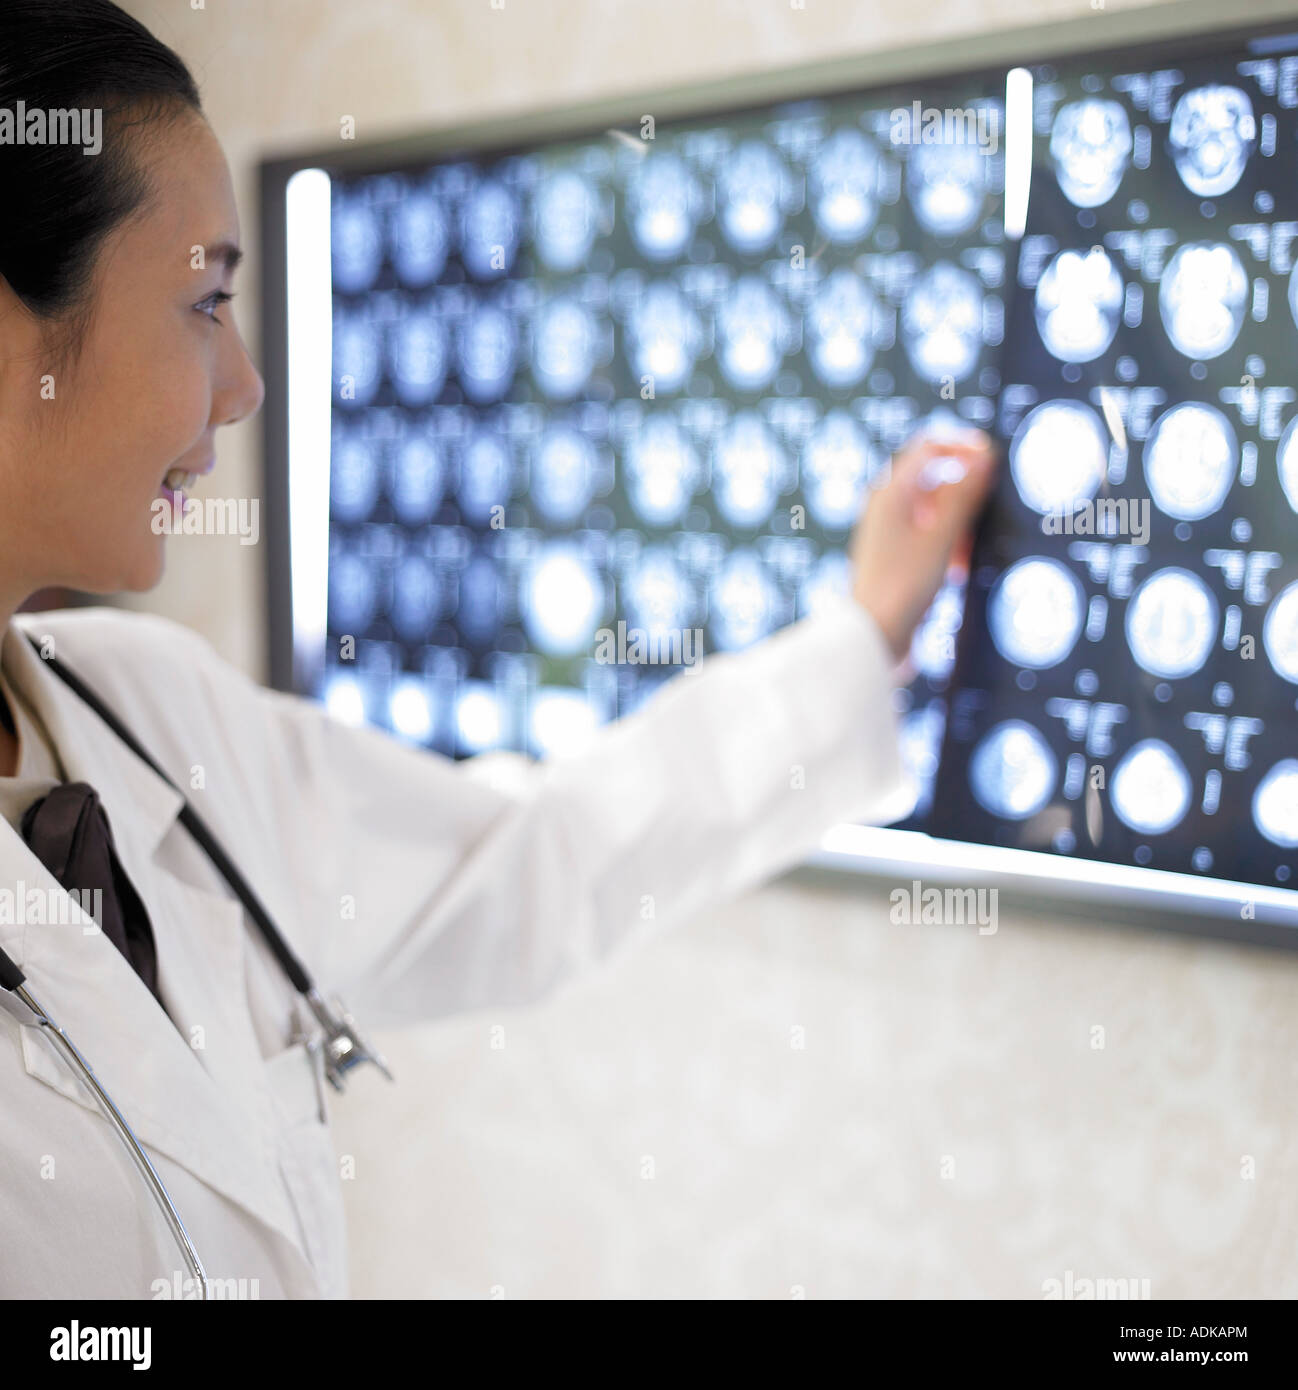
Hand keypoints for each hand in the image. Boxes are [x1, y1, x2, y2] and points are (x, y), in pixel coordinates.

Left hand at [850, 430, 999, 662]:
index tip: (992, 459)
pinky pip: (933, 539)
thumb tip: (983, 457)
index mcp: (891, 493)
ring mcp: (892, 532)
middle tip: (985, 517)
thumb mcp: (941, 538)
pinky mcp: (899, 557)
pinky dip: (949, 548)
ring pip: (938, 514)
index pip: (929, 447)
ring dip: (960, 528)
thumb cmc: (899, 588)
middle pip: (937, 481)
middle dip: (966, 499)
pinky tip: (958, 570)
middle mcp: (888, 508)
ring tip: (967, 555)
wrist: (874, 636)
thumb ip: (963, 495)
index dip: (963, 447)